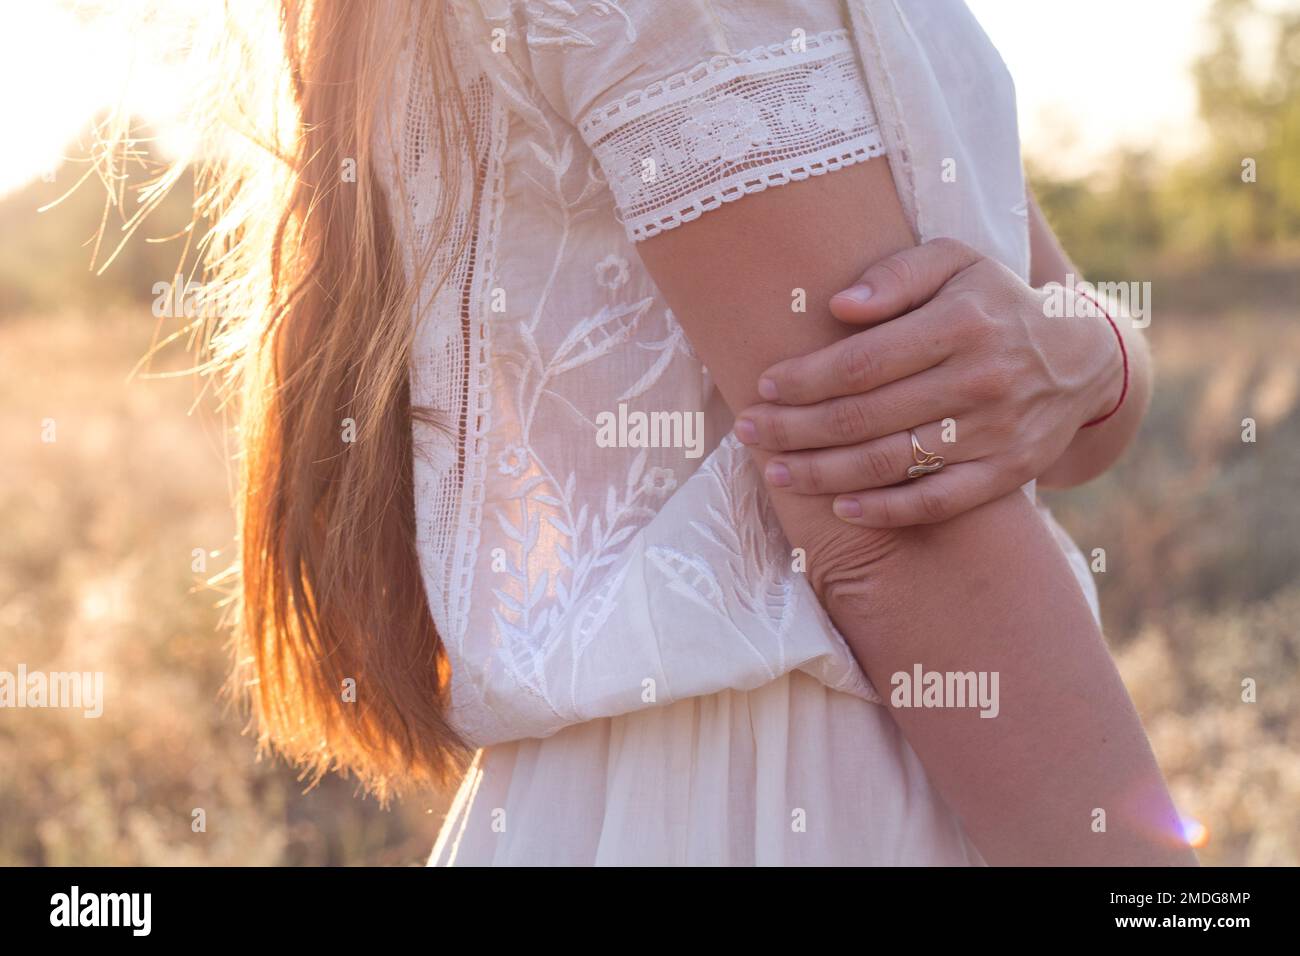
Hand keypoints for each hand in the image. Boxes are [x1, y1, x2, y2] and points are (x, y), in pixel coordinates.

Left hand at [731, 238, 1123, 525]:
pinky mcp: (1007, 473)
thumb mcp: (956, 262)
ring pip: (892, 462)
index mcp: (962, 323)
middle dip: (797, 428)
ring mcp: (996, 432)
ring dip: (824, 473)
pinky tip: (841, 509)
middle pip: (866, 416)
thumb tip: (839, 306)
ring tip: (776, 472)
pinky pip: (937, 500)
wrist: (1082, 360)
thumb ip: (897, 273)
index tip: (763, 386)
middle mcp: (981, 379)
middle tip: (749, 432)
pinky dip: (886, 510)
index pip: (863, 362)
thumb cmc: (993, 304)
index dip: (806, 379)